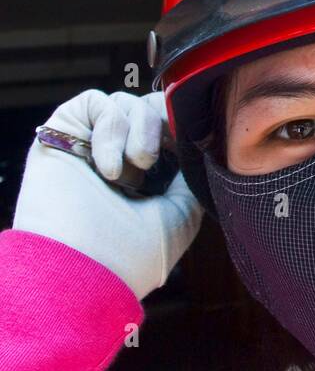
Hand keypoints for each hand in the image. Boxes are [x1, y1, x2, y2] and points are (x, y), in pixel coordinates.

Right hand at [13, 89, 202, 300]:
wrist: (82, 269)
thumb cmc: (132, 254)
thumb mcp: (180, 216)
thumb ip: (190, 180)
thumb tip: (196, 147)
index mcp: (141, 179)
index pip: (165, 132)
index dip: (182, 128)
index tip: (195, 140)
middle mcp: (114, 159)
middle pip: (148, 109)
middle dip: (164, 122)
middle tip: (166, 149)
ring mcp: (87, 145)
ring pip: (125, 103)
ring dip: (140, 129)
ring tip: (137, 166)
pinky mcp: (62, 133)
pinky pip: (94, 101)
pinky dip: (111, 127)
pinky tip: (111, 168)